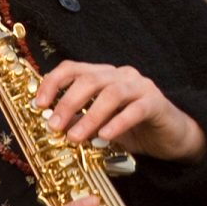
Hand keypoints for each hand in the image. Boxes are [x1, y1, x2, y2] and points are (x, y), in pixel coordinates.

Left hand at [35, 60, 205, 162]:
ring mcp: (140, 87)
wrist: (168, 137)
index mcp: (101, 75)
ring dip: (90, 116)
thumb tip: (50, 125)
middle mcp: (120, 76)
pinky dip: (118, 123)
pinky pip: (136, 110)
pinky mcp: (157, 103)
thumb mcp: (96, 125)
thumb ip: (76, 121)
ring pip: (112, 94)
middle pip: (89, 79)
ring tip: (75, 137)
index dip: (52, 83)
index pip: (72, 68)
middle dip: (67, 103)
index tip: (38, 105)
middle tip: (54, 126)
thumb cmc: (128, 128)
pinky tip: (105, 137)